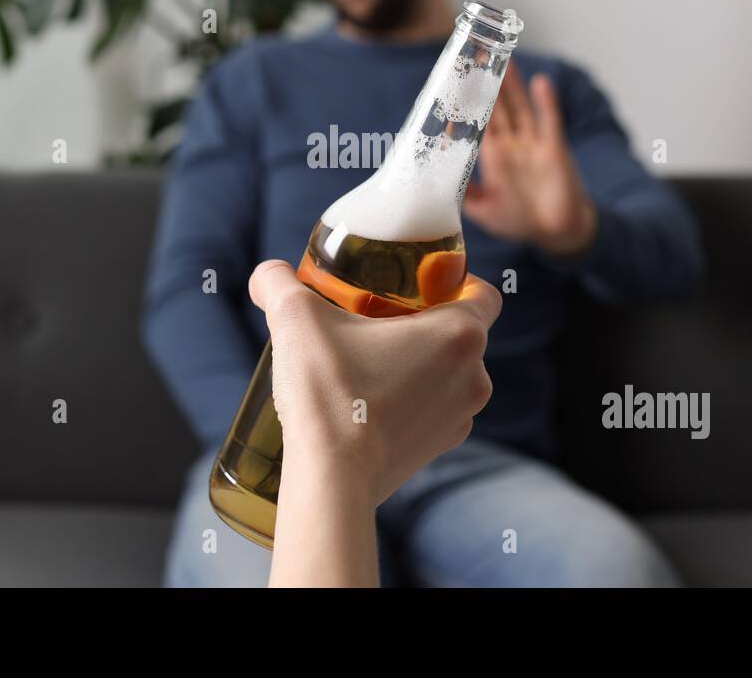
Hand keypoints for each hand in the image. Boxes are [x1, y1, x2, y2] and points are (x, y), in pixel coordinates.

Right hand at [248, 259, 501, 508]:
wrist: (331, 476)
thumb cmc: (328, 391)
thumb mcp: (297, 318)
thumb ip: (279, 283)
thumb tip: (267, 274)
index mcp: (460, 334)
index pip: (484, 292)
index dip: (456, 282)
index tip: (418, 285)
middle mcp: (474, 376)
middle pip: (463, 333)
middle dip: (426, 323)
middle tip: (380, 318)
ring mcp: (460, 417)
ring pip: (450, 374)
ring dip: (419, 364)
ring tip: (369, 361)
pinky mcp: (439, 447)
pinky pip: (434, 410)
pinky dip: (411, 401)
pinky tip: (369, 400)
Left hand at [462, 63, 597, 256]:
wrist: (558, 233)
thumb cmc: (520, 221)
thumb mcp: (486, 211)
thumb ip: (466, 194)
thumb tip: (438, 180)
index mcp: (491, 157)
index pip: (473, 126)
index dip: (463, 107)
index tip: (451, 84)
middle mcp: (511, 145)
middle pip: (496, 109)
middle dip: (486, 85)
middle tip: (475, 58)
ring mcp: (533, 144)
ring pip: (520, 108)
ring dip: (512, 85)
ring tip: (503, 59)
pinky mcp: (554, 148)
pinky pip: (550, 121)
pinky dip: (546, 102)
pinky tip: (539, 82)